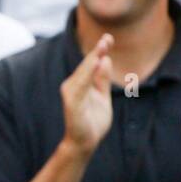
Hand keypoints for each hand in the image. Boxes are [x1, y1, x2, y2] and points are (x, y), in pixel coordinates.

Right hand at [61, 33, 113, 153]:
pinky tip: (95, 65)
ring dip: (92, 60)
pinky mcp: (72, 103)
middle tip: (107, 38)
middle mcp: (73, 85)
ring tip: (102, 48)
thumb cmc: (93, 121)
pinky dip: (87, 75)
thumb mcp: (102, 96)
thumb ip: (102, 79)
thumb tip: (105, 59)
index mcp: (81, 83)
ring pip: (83, 73)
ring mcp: (71, 94)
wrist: (85, 143)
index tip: (108, 38)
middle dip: (97, 51)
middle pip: (87, 65)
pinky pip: (81, 86)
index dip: (100, 51)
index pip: (91, 64)